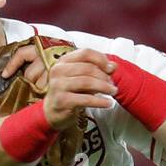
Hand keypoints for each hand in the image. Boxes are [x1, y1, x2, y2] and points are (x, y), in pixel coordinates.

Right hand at [0, 45, 117, 129]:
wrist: (52, 112)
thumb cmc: (69, 93)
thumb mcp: (81, 78)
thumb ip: (96, 70)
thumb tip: (114, 66)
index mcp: (63, 61)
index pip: (85, 53)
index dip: (100, 59)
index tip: (111, 68)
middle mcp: (58, 71)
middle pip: (87, 68)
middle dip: (104, 76)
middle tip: (113, 84)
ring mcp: (59, 86)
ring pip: (87, 82)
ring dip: (104, 87)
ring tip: (113, 92)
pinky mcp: (62, 101)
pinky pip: (86, 99)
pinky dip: (100, 101)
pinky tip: (108, 103)